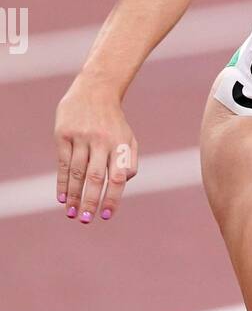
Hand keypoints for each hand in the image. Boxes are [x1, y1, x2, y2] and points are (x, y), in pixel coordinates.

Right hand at [54, 79, 138, 224]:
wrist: (95, 90)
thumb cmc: (113, 122)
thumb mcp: (128, 137)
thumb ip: (129, 161)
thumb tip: (123, 184)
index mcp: (121, 143)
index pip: (119, 176)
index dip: (113, 197)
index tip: (107, 216)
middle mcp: (102, 141)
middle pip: (96, 176)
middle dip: (91, 200)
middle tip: (86, 220)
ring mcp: (82, 137)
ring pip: (78, 172)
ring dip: (74, 196)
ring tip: (72, 214)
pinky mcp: (64, 134)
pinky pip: (63, 163)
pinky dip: (63, 182)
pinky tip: (62, 198)